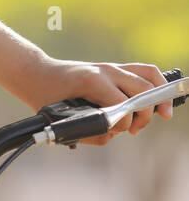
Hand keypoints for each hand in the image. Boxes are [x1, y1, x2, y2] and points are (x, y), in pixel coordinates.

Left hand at [15, 58, 173, 145]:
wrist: (37, 74)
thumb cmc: (47, 97)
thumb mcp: (63, 120)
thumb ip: (91, 132)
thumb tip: (115, 133)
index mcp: (93, 81)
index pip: (124, 105)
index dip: (125, 124)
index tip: (120, 131)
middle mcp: (106, 70)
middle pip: (143, 90)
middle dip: (145, 114)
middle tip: (136, 130)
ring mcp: (111, 67)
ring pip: (149, 75)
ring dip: (158, 96)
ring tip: (162, 113)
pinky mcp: (114, 68)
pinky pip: (143, 72)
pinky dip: (154, 85)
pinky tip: (158, 100)